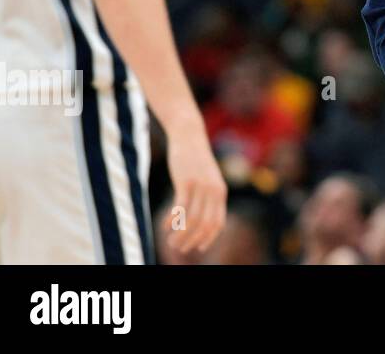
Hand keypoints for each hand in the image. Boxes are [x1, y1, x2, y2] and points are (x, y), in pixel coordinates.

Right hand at [165, 122, 226, 255]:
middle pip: (205, 225)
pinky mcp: (186, 181)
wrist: (189, 135)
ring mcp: (200, 186)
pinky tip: (164, 226)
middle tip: (179, 248)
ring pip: (192, 219)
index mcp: (220, 192)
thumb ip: (207, 196)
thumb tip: (201, 217)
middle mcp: (214, 191)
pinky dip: (172, 220)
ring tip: (170, 241)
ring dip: (180, 234)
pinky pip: (180, 207)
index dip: (208, 239)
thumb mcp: (207, 178)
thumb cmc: (196, 160)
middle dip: (192, 240)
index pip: (218, 223)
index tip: (198, 248)